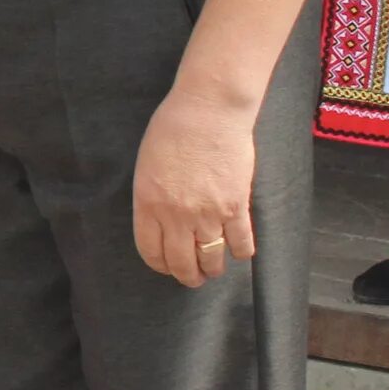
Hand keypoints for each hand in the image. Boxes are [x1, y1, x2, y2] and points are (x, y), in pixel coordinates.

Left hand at [133, 84, 258, 286]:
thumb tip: (160, 221)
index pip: (150, 251)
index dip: (160, 265)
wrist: (208, 112)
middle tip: (192, 278)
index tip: (166, 266)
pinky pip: (241, 243)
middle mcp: (176, 215)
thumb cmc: (173, 130)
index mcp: (148, 203)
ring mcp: (208, 214)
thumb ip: (152, 197)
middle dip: (187, 276)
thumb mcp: (147, 166)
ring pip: (211, 260)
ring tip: (213, 270)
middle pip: (181, 263)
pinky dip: (241, 253)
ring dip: (212, 270)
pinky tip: (239, 252)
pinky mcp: (236, 207)